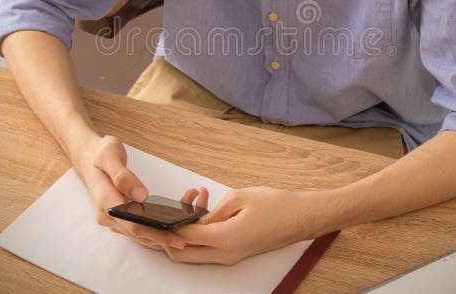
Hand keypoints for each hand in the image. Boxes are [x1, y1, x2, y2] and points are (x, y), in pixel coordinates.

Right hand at [74, 135, 208, 251]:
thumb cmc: (100, 153)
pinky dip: (153, 230)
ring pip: (139, 234)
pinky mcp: (118, 216)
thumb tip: (141, 197)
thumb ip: (123, 176)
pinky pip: (137, 228)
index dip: (157, 233)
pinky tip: (170, 226)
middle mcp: (107, 216)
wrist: (87, 156)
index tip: (177, 236)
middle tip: (188, 238)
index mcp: (105, 203)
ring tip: (183, 233)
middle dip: (163, 238)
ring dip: (160, 235)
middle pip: (139, 234)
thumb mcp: (110, 155)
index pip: (134, 226)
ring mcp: (112, 218)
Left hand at [169, 186, 320, 264]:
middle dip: (167, 237)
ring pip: (192, 254)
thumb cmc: (275, 204)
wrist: (301, 218)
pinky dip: (198, 234)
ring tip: (193, 201)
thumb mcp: (238, 198)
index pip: (184, 237)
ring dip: (184, 234)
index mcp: (225, 239)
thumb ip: (210, 212)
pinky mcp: (234, 253)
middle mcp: (225, 254)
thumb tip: (191, 220)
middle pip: (181, 255)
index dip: (166, 227)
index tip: (154, 215)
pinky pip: (207, 249)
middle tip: (162, 215)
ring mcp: (230, 257)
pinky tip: (205, 207)